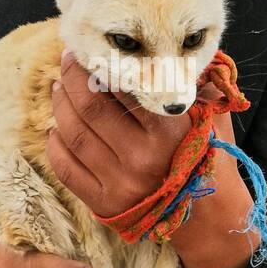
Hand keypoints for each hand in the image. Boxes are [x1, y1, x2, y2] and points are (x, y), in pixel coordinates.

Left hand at [47, 48, 195, 215]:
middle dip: (72, 78)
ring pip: (73, 134)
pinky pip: (66, 168)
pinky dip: (56, 144)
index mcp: (168, 131)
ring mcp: (119, 182)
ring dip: (60, 105)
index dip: (100, 64)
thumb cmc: (208, 159)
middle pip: (89, 107)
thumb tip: (170, 49)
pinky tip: (57, 128)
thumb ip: (191, 85)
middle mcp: (141, 157)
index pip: (122, 87)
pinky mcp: (103, 203)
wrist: (208, 218)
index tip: (92, 50)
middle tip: (68, 60)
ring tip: (59, 88)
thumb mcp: (210, 118)